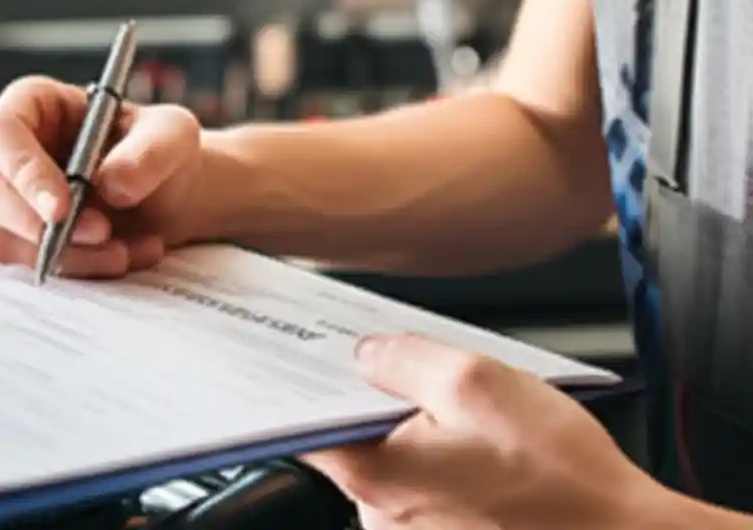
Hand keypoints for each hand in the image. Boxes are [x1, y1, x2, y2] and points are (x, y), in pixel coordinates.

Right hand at [0, 75, 204, 277]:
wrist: (173, 195)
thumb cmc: (162, 150)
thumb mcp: (172, 136)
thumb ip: (148, 153)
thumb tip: (109, 185)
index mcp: (36, 107)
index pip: (0, 131)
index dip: (22, 170)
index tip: (60, 207)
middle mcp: (15, 155)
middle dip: (45, 225)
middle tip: (103, 232)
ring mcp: (15, 202)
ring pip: (8, 241)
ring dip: (69, 256)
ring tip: (126, 250)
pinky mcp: (27, 244)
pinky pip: (33, 269)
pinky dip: (82, 272)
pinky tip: (126, 256)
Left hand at [302, 334, 662, 529]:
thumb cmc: (561, 480)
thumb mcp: (479, 383)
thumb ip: (407, 358)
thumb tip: (366, 353)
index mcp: (377, 477)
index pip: (305, 425)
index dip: (306, 385)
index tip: (309, 358)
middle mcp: (383, 518)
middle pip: (353, 441)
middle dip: (383, 404)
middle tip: (431, 382)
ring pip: (394, 465)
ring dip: (420, 438)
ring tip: (479, 427)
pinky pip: (425, 493)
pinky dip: (444, 468)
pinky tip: (490, 458)